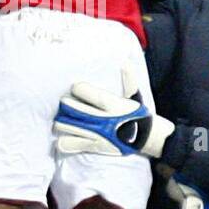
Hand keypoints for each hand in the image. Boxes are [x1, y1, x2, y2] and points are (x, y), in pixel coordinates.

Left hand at [54, 68, 173, 157]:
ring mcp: (97, 134)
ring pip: (67, 126)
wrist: (147, 139)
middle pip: (72, 109)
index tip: (76, 88)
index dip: (78, 89)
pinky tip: (64, 137)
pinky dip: (63, 141)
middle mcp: (103, 119)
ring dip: (61, 121)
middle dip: (65, 104)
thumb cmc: (137, 115)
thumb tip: (125, 63)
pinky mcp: (93, 146)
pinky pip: (70, 144)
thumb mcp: (136, 96)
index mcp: (112, 105)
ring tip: (64, 118)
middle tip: (65, 102)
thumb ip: (129, 80)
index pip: (87, 93)